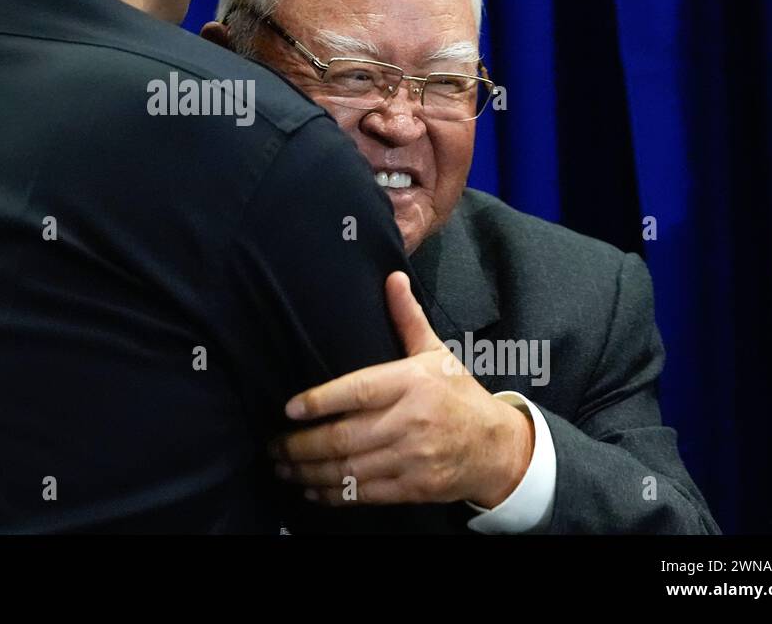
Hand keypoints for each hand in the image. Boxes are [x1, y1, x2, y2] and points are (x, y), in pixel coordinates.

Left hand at [269, 271, 532, 507]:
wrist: (498, 448)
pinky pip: (366, 493)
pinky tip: (312, 490)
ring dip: (309, 472)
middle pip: (345, 436)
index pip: (358, 392)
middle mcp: (410, 421)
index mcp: (412, 383)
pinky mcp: (414, 488)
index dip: (320, 402)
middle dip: (301, 445)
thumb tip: (393, 277)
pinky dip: (335, 495)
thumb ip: (407, 318)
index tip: (289, 409)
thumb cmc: (460, 395)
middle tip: (272, 445)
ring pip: (350, 469)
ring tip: (282, 468)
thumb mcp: (436, 353)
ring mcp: (412, 458)